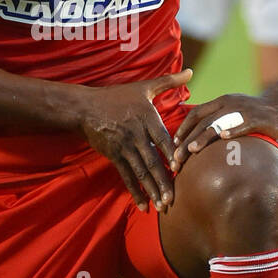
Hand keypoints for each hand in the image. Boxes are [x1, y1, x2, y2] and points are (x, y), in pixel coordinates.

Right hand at [72, 69, 192, 211]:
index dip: (172, 154)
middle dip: (163, 181)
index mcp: (147, 119)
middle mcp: (136, 135)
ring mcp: (124, 147)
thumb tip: (191, 72)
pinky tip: (144, 206)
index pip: (163, 139)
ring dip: (151, 190)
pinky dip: (135, 192)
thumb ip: (169, 81)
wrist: (86, 107)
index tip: (181, 168)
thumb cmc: (118, 96)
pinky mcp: (114, 156)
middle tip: (174, 198)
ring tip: (163, 206)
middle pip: (152, 161)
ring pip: (140, 172)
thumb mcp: (144, 87)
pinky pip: (126, 177)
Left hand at [171, 88, 277, 169]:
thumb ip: (220, 123)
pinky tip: (223, 138)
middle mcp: (229, 104)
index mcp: (221, 102)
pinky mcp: (258, 118)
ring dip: (203, 137)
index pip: (196, 114)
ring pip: (218, 123)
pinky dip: (232, 130)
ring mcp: (243, 111)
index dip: (183, 128)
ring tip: (191, 150)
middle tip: (176, 158)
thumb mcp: (235, 114)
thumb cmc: (258, 114)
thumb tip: (202, 142)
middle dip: (187, 140)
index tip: (173, 145)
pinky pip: (243, 124)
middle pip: (202, 122)